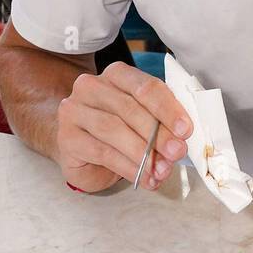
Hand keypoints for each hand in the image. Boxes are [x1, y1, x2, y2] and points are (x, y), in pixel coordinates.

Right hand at [56, 62, 191, 193]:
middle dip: (158, 133)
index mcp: (116, 75)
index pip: (145, 86)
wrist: (81, 150)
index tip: (185, 129)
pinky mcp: (67, 138)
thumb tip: (180, 140)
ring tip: (161, 169)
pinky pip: (102, 152)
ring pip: (114, 129)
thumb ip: (160, 123)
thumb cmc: (117, 132)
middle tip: (177, 152)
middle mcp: (91, 87)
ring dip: (143, 152)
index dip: (167, 108)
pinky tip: (143, 177)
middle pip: (130, 108)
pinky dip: (128, 167)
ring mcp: (74, 110)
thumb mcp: (142, 120)